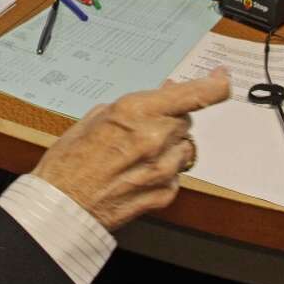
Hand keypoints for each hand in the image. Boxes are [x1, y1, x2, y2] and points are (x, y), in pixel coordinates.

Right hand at [31, 67, 229, 231]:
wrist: (61, 206)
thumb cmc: (70, 162)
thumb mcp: (95, 118)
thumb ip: (133, 106)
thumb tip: (161, 94)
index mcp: (138, 112)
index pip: (196, 94)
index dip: (216, 84)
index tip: (221, 78)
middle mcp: (156, 138)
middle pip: (186, 119)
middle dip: (171, 119)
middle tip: (146, 126)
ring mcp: (164, 169)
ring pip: (185, 147)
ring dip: (170, 146)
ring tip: (138, 154)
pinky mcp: (165, 194)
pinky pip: (177, 174)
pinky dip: (164, 171)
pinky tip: (138, 174)